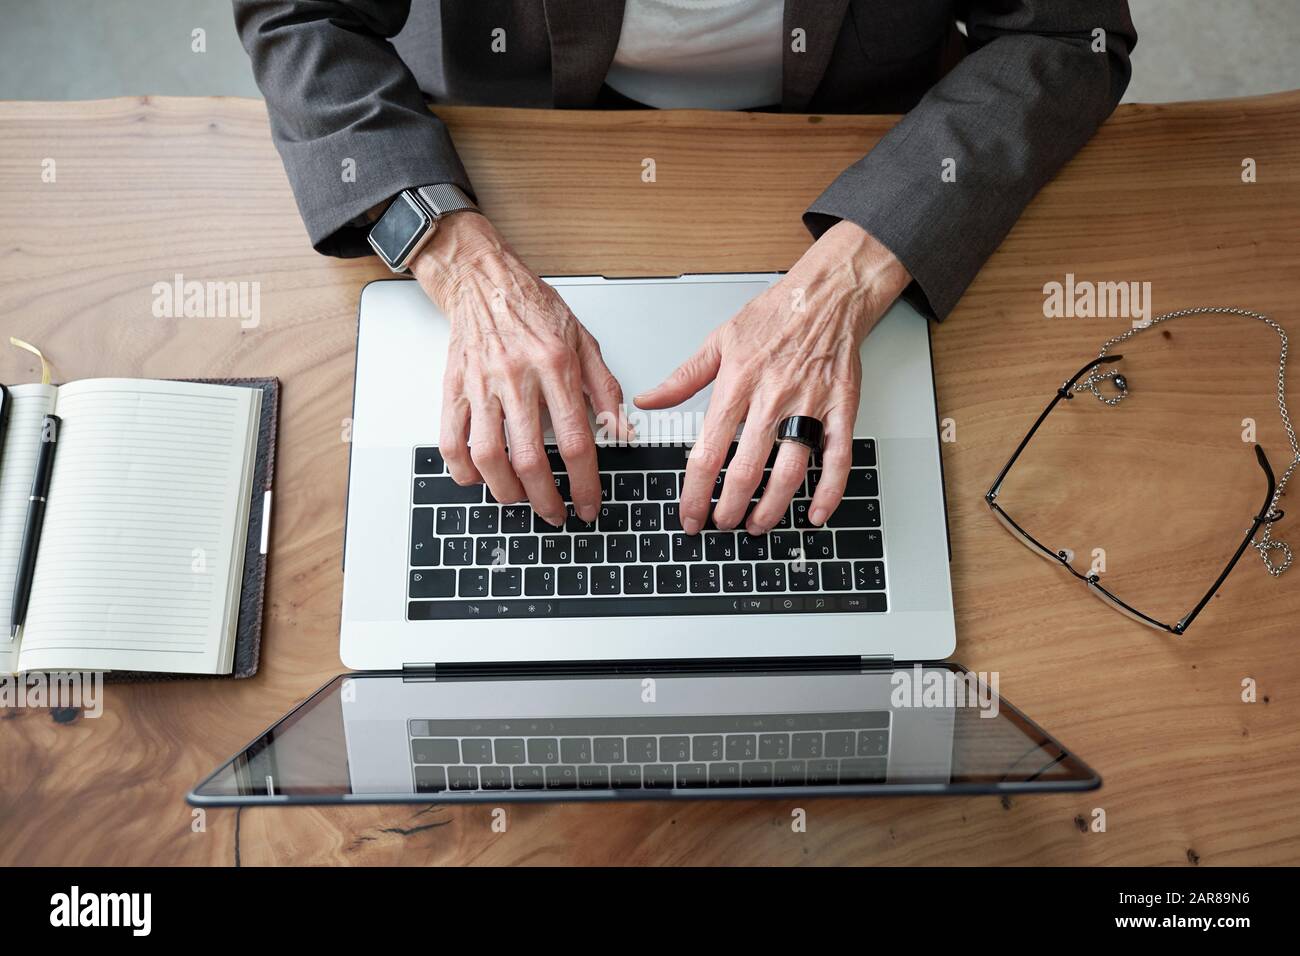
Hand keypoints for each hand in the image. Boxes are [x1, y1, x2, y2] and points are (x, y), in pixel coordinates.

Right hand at [412, 213, 629, 526]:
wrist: (483, 281)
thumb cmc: (534, 309)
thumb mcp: (584, 341)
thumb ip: (605, 389)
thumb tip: (621, 431)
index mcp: (556, 366)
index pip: (576, 440)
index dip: (584, 483)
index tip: (588, 504)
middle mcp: (517, 376)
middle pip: (530, 457)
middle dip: (546, 498)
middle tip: (555, 514)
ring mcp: (480, 385)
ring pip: (487, 456)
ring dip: (505, 490)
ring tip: (520, 499)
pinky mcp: (453, 388)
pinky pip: (450, 440)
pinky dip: (462, 470)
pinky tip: (478, 478)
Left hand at [635, 221, 909, 535]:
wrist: (826, 294)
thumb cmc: (773, 315)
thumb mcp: (718, 341)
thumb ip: (682, 378)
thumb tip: (647, 401)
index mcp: (738, 384)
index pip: (709, 450)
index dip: (696, 491)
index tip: (690, 514)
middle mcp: (772, 398)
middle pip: (747, 468)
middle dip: (729, 507)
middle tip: (720, 525)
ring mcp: (810, 406)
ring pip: (790, 470)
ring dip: (772, 506)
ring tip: (756, 524)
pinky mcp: (842, 408)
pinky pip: (838, 457)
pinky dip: (829, 490)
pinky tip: (816, 513)